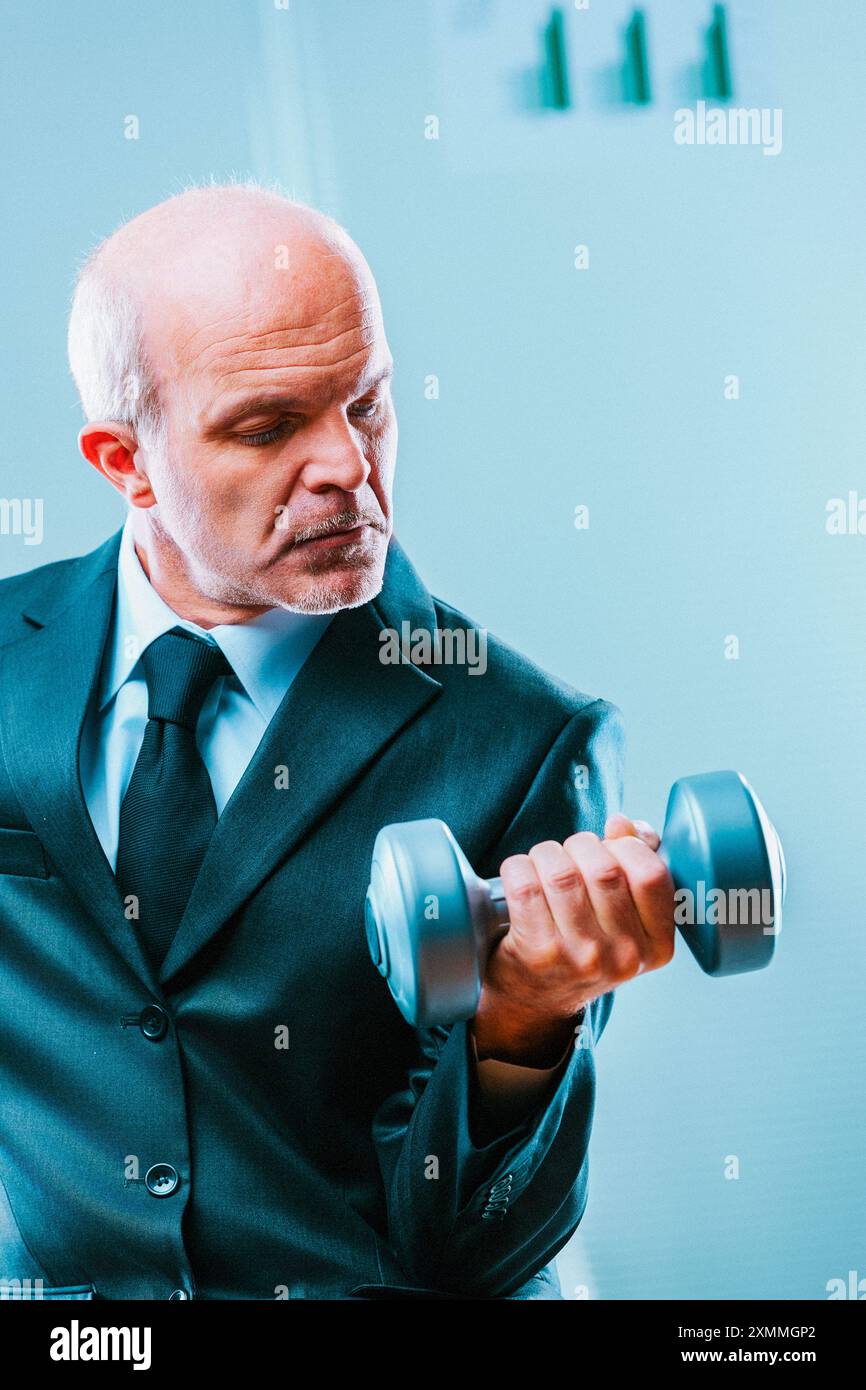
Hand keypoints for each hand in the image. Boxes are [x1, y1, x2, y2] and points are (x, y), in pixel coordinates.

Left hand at [471, 815, 675, 1066]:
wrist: (536, 1000)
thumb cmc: (582, 946)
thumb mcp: (623, 918)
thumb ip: (635, 865)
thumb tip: (624, 824)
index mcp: (656, 945)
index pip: (652, 875)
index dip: (627, 846)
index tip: (609, 847)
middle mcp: (623, 956)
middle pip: (603, 868)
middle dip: (579, 846)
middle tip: (568, 855)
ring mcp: (581, 957)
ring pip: (562, 873)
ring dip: (546, 854)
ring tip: (543, 863)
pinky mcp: (539, 953)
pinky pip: (525, 886)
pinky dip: (517, 868)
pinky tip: (519, 876)